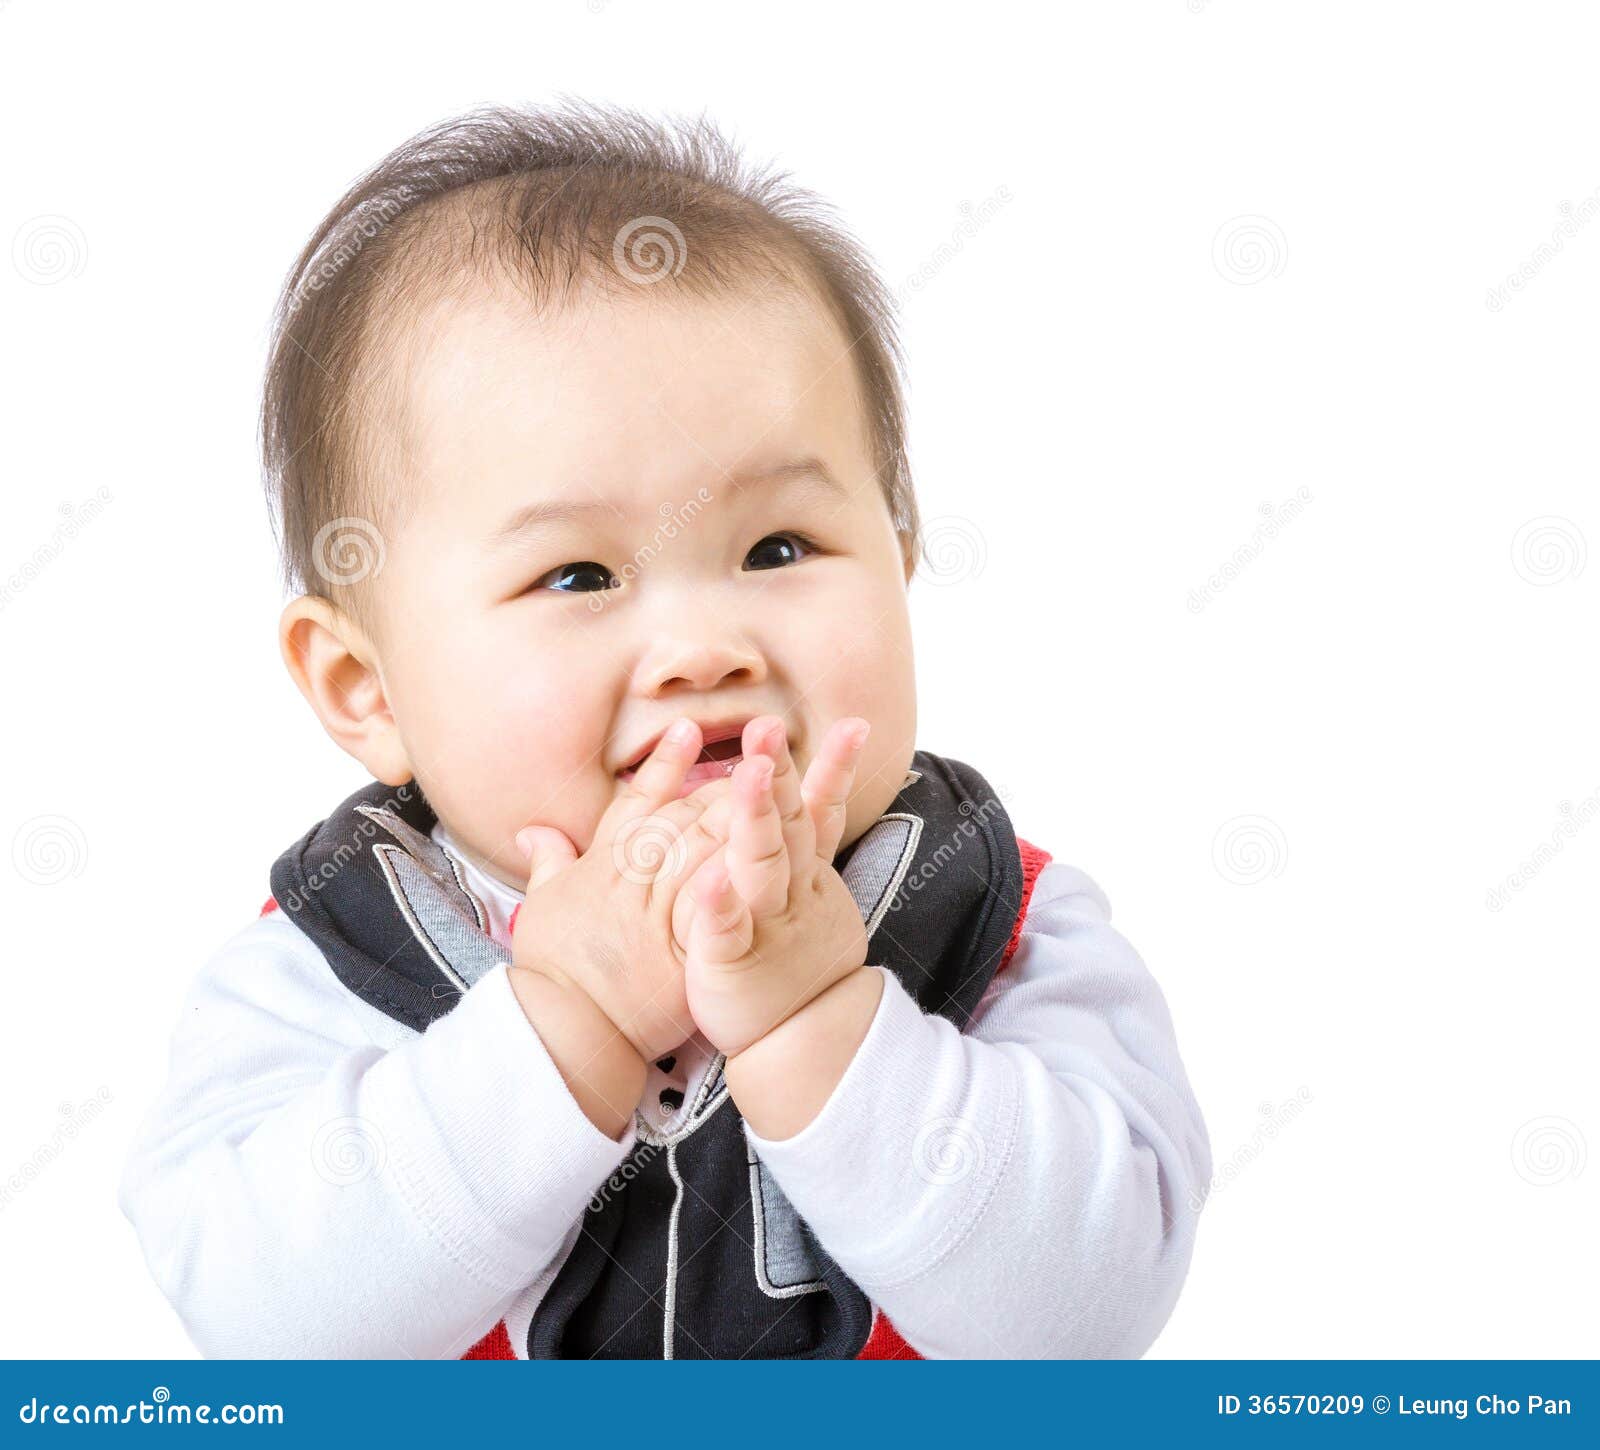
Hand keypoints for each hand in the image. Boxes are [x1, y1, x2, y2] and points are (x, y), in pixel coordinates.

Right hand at [510, 718, 735, 1063]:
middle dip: (720, 784)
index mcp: (603, 865)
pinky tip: (767, 852)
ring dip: (736, 816)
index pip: (638, 803)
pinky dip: (737, 875)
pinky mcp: (682, 950)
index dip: (666, 764)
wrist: (564, 1030)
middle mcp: (633, 880)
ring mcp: (658, 913)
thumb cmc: (555, 971)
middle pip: (682, 819)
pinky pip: (715, 904)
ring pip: (702, 851)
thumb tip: (533, 830)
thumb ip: (549, 862)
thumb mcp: (543, 907)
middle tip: (756, 755)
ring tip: (770, 786)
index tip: (691, 728)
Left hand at [675, 716, 871, 1056]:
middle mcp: (791, 891)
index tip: (852, 725)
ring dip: (756, 820)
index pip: (821, 811)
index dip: (833, 768)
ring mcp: (766, 924)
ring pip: (763, 866)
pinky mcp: (733, 960)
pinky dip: (720, 905)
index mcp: (806, 875)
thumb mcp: (813, 898)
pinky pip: (727, 929)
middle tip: (768, 727)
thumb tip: (821, 793)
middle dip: (781, 775)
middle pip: (791, 825)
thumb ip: (808, 845)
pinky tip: (710, 881)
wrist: (801, 1042)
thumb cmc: (795, 963)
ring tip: (747, 776)